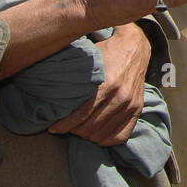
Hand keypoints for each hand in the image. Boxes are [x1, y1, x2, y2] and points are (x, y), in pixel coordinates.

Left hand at [49, 24, 149, 145]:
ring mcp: (130, 104)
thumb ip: (73, 78)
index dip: (64, 125)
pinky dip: (106, 140)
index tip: (53, 127)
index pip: (80, 115)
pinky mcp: (138, 109)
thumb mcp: (89, 60)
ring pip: (103, 134)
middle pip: (90, 127)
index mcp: (107, 84)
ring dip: (87, 135)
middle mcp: (120, 96)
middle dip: (74, 131)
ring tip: (78, 130)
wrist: (135, 47)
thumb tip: (48, 92)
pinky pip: (121, 136)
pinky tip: (96, 135)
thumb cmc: (107, 52)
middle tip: (65, 128)